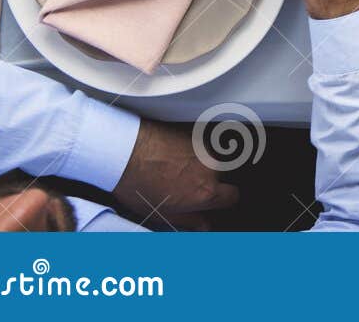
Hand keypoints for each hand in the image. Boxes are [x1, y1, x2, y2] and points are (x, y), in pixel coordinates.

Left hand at [113, 119, 238, 218]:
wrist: (125, 152)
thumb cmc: (139, 182)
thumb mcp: (162, 214)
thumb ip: (190, 221)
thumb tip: (203, 226)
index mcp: (206, 191)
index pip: (233, 197)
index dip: (223, 200)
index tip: (214, 201)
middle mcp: (212, 167)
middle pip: (222, 176)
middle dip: (208, 181)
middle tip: (184, 185)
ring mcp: (204, 147)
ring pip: (212, 159)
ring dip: (200, 164)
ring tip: (174, 169)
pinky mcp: (195, 131)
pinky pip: (202, 143)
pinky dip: (192, 149)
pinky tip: (171, 155)